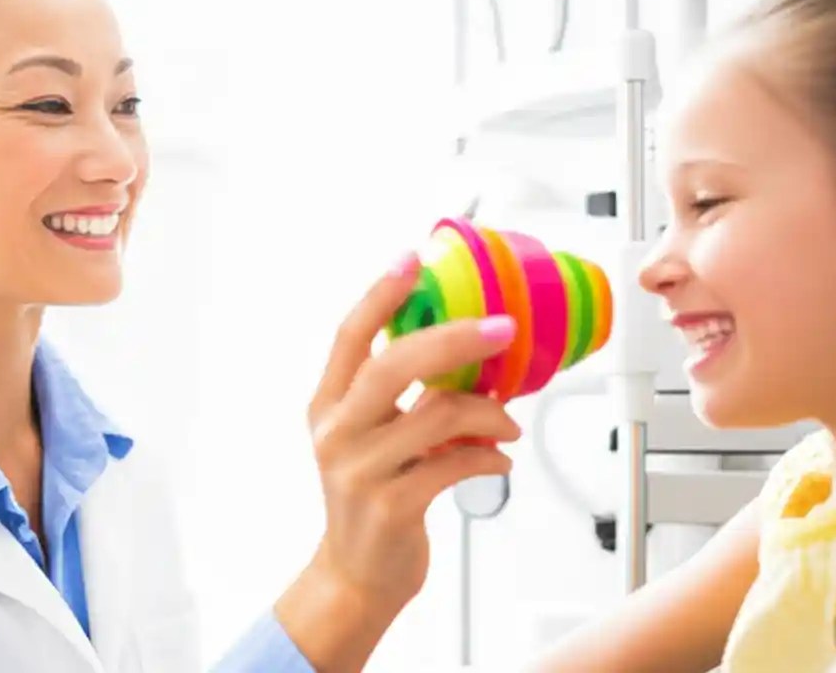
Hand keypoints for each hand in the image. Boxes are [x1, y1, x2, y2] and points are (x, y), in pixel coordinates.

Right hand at [275, 252, 521, 670]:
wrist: (356, 576)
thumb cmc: (372, 499)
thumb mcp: (371, 439)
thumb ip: (402, 398)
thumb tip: (468, 352)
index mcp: (328, 405)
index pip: (349, 336)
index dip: (381, 294)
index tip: (413, 259)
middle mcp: (336, 432)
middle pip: (392, 364)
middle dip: (454, 339)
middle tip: (501, 327)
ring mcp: (359, 470)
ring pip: (436, 415)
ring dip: (488, 413)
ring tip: (508, 423)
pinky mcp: (390, 506)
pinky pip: (454, 464)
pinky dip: (488, 456)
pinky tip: (499, 460)